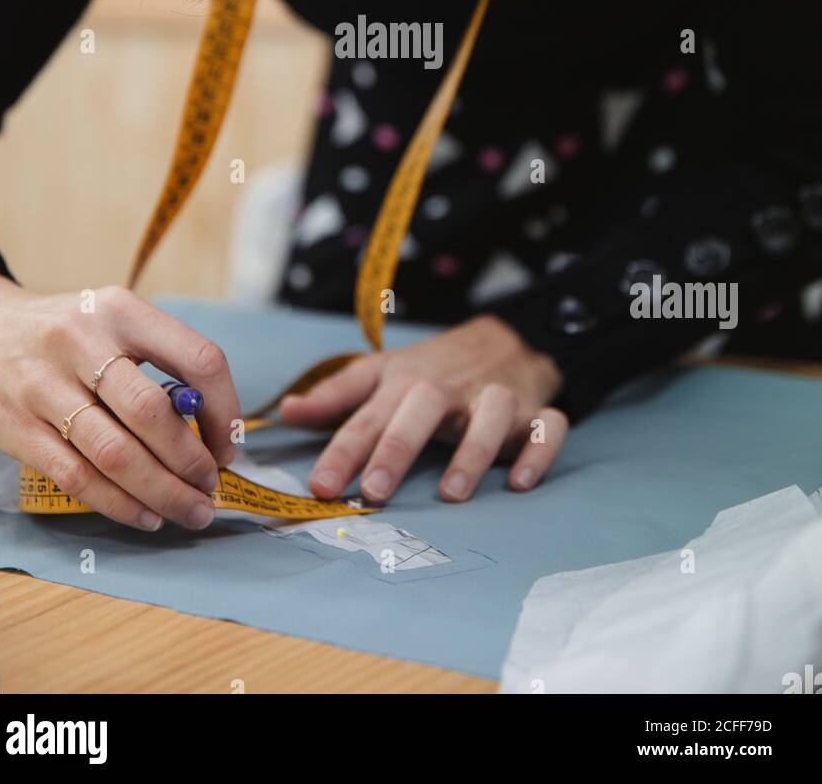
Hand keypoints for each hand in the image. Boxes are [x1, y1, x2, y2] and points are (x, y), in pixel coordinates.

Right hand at [0, 274, 241, 531]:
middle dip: (192, 462)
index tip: (228, 445)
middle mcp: (83, 342)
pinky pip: (77, 477)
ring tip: (188, 511)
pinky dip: (118, 504)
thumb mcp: (111, 321)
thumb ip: (156, 362)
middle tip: (210, 489)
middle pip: (153, 414)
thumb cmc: (63, 333)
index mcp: (121, 311)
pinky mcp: (17, 427)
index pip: (197, 360)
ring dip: (162, 492)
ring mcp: (44, 386)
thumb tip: (209, 431)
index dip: (224, 411)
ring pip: (116, 454)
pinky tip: (144, 515)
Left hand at [279, 313, 567, 502]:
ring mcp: (495, 398)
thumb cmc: (430, 368)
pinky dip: (538, 450)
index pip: (367, 416)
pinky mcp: (536, 410)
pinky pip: (547, 426)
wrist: (503, 338)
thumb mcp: (380, 373)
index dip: (342, 450)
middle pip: (422, 407)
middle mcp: (449, 389)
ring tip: (452, 494)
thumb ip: (336, 396)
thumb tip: (287, 411)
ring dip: (472, 452)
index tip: (320, 486)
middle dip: (397, 447)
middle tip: (374, 491)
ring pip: (490, 414)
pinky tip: (519, 481)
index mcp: (405, 383)